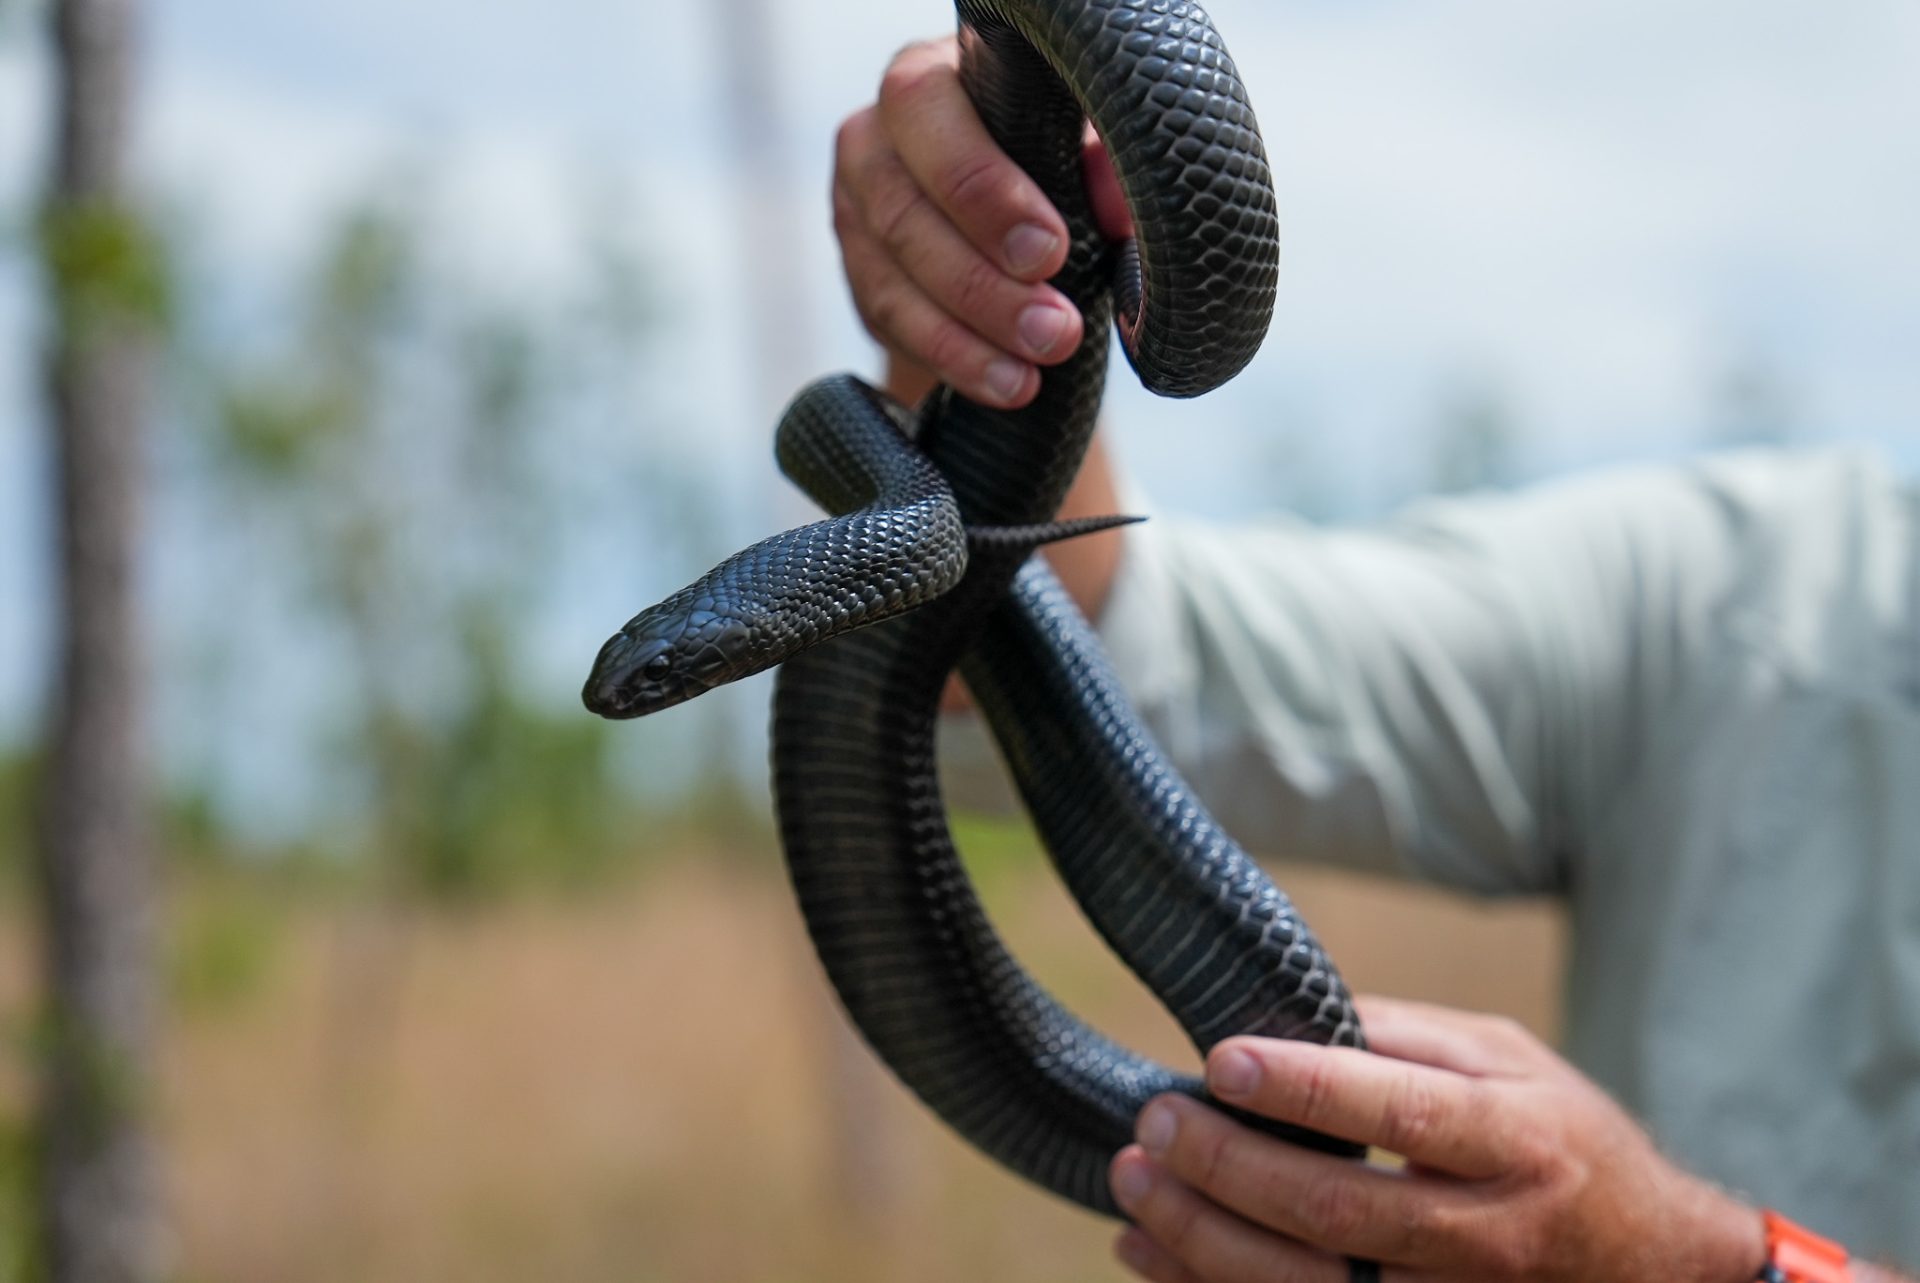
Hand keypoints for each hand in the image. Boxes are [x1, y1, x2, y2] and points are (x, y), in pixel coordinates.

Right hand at [832, 36, 1131, 409]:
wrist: (1008, 212)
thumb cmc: (1052, 158)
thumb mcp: (1083, 142)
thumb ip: (1100, 157)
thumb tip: (1120, 208)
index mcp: (929, 76)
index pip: (929, 114)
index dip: (985, 190)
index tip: (1049, 252)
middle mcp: (874, 135)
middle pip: (905, 211)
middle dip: (983, 284)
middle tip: (1054, 331)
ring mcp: (855, 206)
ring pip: (892, 277)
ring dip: (967, 337)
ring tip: (1031, 375)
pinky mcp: (856, 271)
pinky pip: (891, 322)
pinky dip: (951, 359)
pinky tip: (1002, 384)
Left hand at [1108, 996, 1765, 1282]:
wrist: (1651, 1268)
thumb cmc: (1565, 1141)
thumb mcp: (1510, 1060)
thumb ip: (1405, 1036)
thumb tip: (1287, 1009)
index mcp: (1516, 1140)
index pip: (1401, 1112)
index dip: (1305, 1087)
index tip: (1221, 1059)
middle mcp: (1489, 1233)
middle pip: (1342, 1212)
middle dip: (1232, 1168)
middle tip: (1156, 1120)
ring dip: (1206, 1241)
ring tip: (1133, 1184)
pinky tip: (1151, 1255)